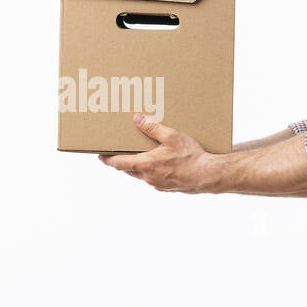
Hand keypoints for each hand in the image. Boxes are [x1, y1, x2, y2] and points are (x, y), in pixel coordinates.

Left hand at [97, 113, 222, 193]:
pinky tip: (160, 164)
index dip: (107, 159)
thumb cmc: (190, 156)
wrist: (207, 176)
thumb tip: (137, 119)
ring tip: (140, 156)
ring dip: (137, 166)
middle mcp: (148, 177)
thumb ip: (152, 127)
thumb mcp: (171, 136)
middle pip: (128, 169)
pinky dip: (151, 171)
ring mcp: (157, 184)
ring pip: (141, 175)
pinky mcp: (167, 188)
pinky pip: (153, 179)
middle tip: (118, 153)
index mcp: (145, 164)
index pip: (118, 163)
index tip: (100, 156)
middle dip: (122, 161)